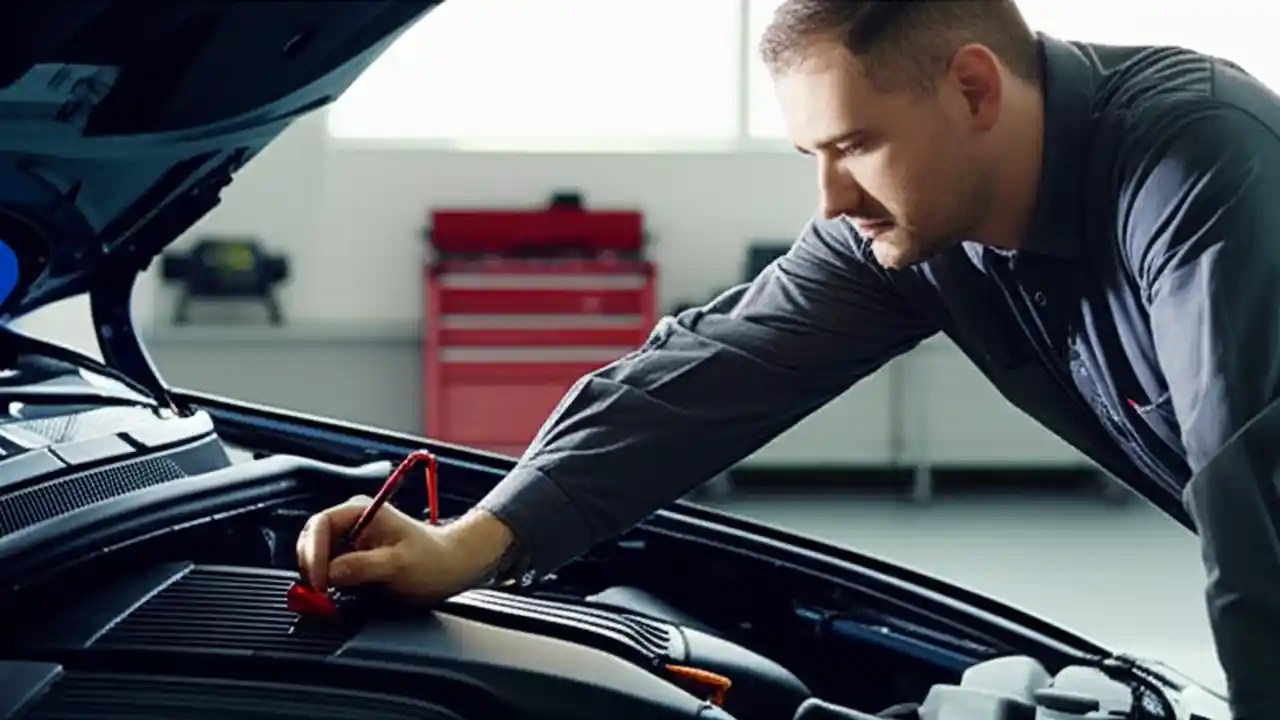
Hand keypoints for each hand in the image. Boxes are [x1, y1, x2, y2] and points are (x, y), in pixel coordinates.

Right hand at [295, 495, 514, 602]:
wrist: (453, 567)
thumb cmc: (434, 559)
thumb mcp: (399, 564)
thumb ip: (363, 566)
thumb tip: (331, 573)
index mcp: (362, 511)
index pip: (320, 525)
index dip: (313, 553)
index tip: (319, 580)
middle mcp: (353, 522)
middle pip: (312, 540)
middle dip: (311, 566)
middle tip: (318, 593)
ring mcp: (351, 541)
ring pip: (317, 558)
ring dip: (317, 577)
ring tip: (327, 596)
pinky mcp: (353, 559)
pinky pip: (328, 571)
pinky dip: (326, 584)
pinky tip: (335, 595)